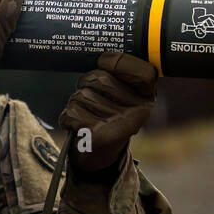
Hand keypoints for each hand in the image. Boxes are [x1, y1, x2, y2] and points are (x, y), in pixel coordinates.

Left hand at [58, 51, 157, 171]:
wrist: (99, 157)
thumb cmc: (107, 117)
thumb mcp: (121, 96)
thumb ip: (117, 75)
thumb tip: (103, 57)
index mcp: (146, 98)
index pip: (144, 72)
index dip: (120, 62)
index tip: (104, 61)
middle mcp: (139, 113)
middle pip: (100, 78)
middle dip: (86, 82)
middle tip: (89, 96)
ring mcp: (119, 126)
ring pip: (82, 95)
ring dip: (75, 101)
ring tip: (85, 114)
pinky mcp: (99, 137)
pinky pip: (71, 112)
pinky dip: (67, 118)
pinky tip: (77, 126)